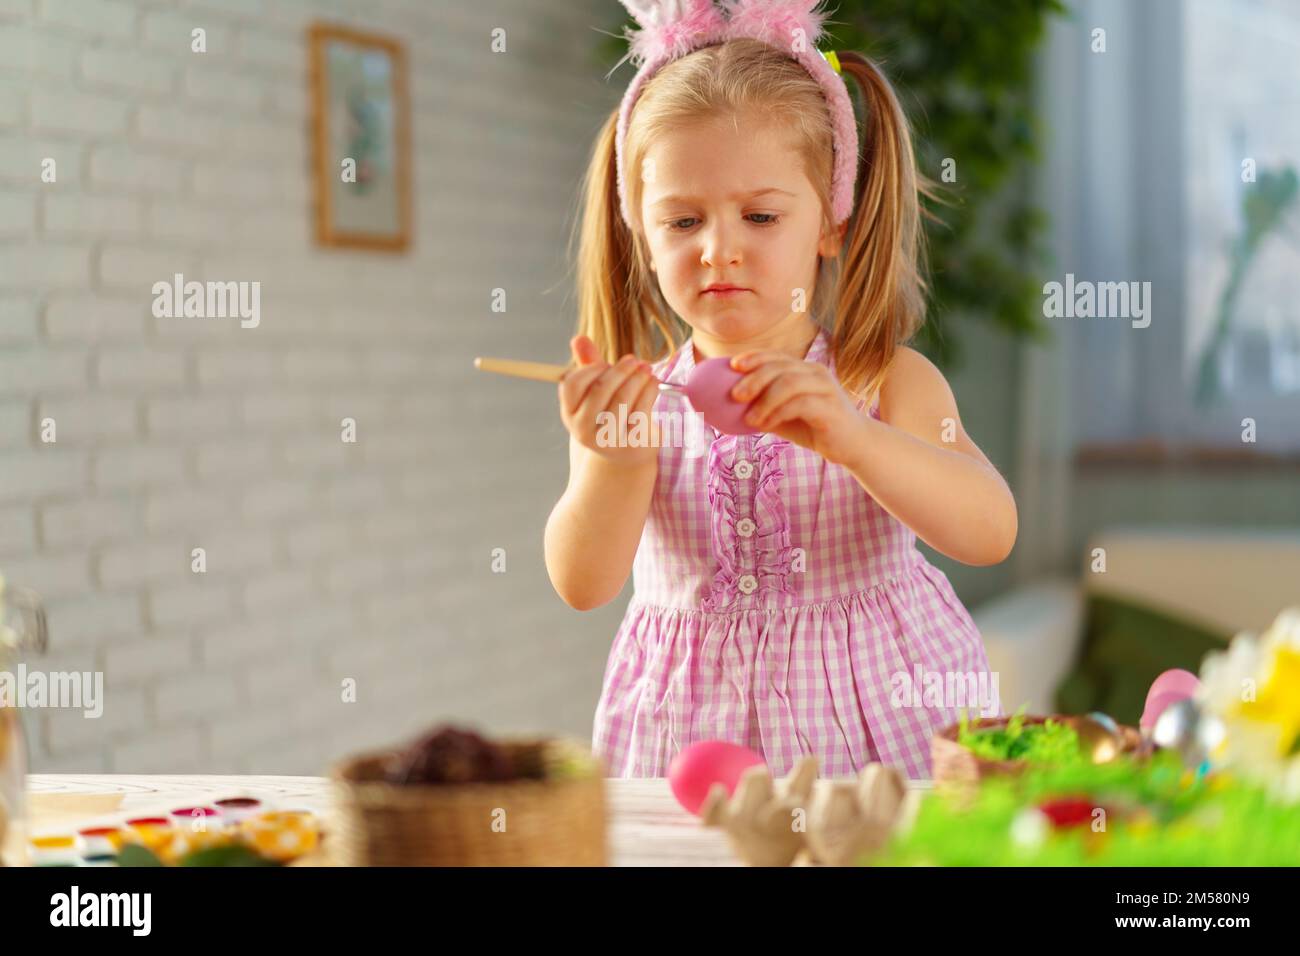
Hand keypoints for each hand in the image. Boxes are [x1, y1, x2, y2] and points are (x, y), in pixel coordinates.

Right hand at [558, 335, 660, 466]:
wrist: (627, 451)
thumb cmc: (609, 412)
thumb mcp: (596, 390)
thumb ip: (588, 364)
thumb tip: (578, 338)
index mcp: (570, 414)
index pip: (572, 385)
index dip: (590, 369)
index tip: (605, 364)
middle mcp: (583, 430)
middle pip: (599, 391)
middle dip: (620, 371)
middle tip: (634, 360)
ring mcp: (607, 440)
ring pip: (623, 400)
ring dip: (637, 378)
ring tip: (647, 368)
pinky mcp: (631, 444)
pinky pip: (642, 410)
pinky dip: (649, 391)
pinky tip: (653, 382)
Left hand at [728, 349, 868, 465]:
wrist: (852, 445)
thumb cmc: (815, 428)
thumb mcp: (784, 417)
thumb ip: (762, 408)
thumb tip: (727, 409)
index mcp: (805, 370)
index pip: (777, 356)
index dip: (754, 356)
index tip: (732, 365)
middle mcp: (816, 373)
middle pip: (780, 367)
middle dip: (754, 378)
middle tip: (734, 395)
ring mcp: (825, 388)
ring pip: (789, 383)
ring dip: (764, 400)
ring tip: (748, 419)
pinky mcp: (831, 406)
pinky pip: (800, 404)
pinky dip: (778, 413)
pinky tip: (764, 425)